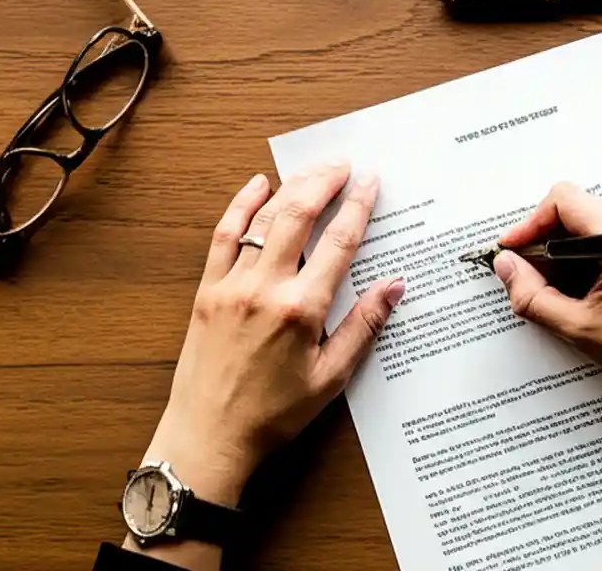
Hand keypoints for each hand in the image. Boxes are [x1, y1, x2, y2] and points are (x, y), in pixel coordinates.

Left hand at [132, 163, 401, 562]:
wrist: (209, 437)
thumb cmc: (272, 415)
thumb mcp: (331, 377)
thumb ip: (363, 326)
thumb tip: (394, 287)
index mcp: (300, 310)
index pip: (338, 243)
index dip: (357, 207)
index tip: (370, 183)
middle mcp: (265, 288)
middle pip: (298, 215)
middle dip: (324, 183)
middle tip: (344, 164)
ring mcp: (231, 286)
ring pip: (264, 218)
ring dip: (291, 188)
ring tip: (313, 171)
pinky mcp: (207, 291)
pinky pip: (225, 235)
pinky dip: (241, 205)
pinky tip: (258, 186)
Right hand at [493, 182, 601, 457]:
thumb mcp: (581, 330)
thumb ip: (533, 297)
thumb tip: (506, 266)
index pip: (564, 201)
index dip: (530, 224)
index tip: (513, 251)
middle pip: (576, 208)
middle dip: (546, 239)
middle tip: (531, 276)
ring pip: (591, 218)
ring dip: (567, 247)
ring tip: (564, 288)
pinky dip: (588, 251)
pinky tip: (587, 286)